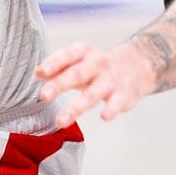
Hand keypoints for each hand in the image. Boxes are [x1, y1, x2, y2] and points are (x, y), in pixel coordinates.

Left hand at [35, 38, 152, 120]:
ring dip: (76, 108)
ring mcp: (111, 79)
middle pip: (77, 74)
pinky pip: (117, 103)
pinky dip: (111, 109)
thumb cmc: (98, 67)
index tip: (39, 73)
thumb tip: (38, 74)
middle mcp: (98, 64)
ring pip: (92, 94)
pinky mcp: (124, 95)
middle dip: (60, 84)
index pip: (67, 55)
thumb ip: (59, 68)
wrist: (137, 67)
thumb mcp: (79, 61)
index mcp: (84, 53)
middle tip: (44, 96)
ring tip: (60, 121)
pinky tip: (104, 117)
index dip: (53, 64)